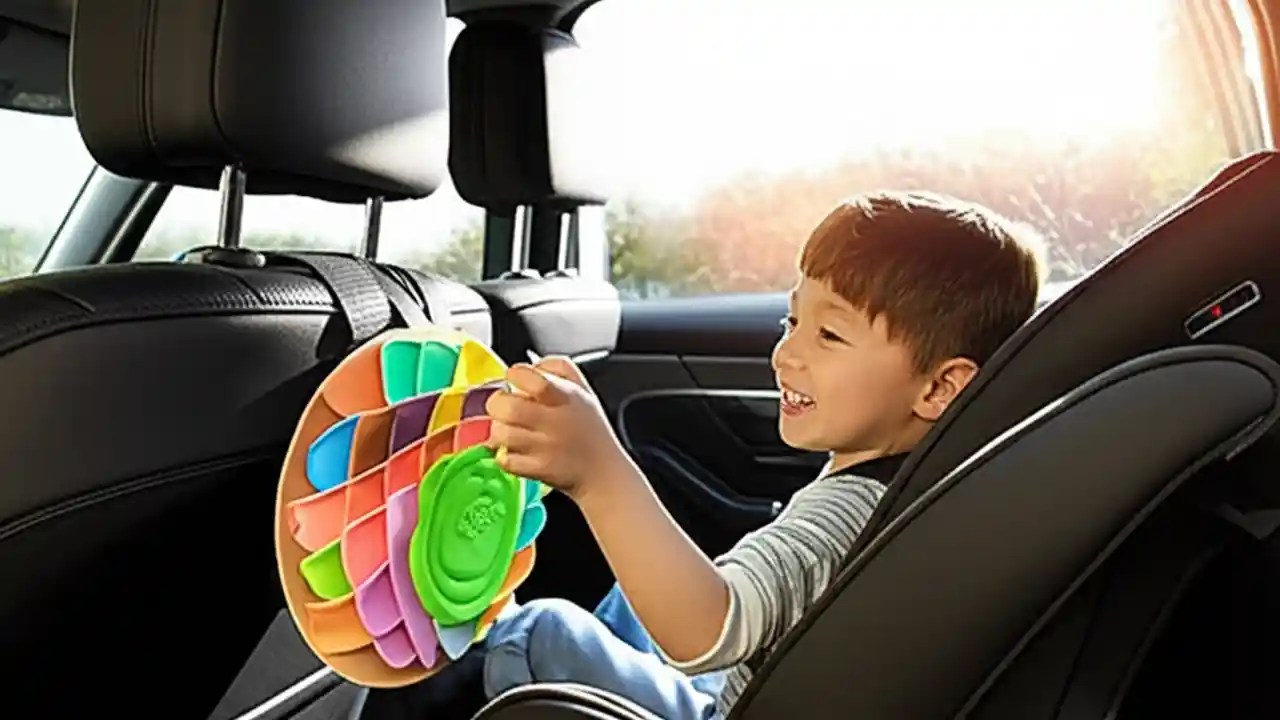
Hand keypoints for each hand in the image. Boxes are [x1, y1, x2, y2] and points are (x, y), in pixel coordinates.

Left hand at [484, 356, 629, 501]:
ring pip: (501, 434)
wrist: (603, 471)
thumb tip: (530, 365)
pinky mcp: (538, 470)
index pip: (533, 378)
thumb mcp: (583, 389)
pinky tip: (516, 452)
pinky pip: (505, 460)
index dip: (516, 374)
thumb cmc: (588, 428)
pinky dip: (505, 457)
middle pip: (507, 407)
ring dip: (500, 431)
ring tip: (512, 431)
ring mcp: (545, 448)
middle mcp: (555, 422)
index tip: (515, 378)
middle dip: (497, 404)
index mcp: (566, 397)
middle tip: (504, 407)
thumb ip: (558, 368)